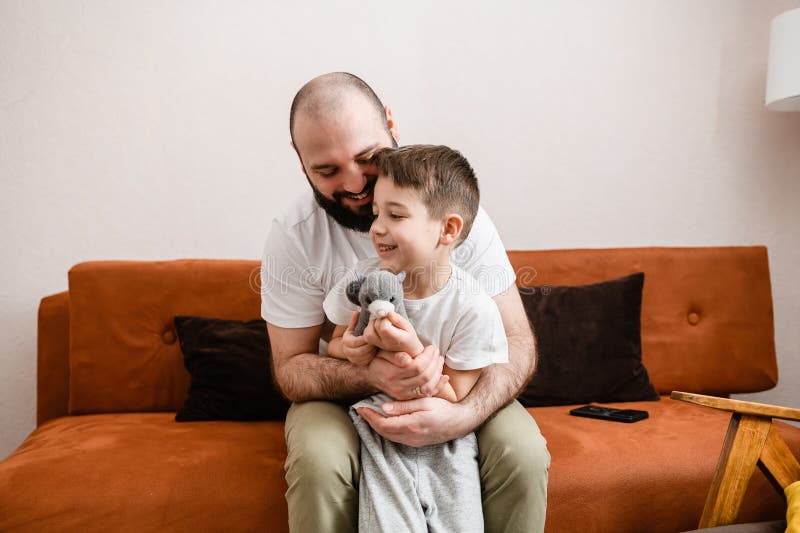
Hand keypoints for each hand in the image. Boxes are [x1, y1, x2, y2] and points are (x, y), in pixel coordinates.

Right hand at [341, 311, 376, 365]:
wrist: (349, 347)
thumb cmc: (354, 335)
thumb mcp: (353, 327)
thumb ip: (355, 320)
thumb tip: (356, 312)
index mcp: (346, 341)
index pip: (356, 342)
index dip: (366, 339)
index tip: (373, 335)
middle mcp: (347, 351)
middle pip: (361, 351)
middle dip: (370, 346)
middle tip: (378, 341)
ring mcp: (352, 359)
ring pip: (364, 357)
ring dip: (372, 352)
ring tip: (377, 345)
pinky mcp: (358, 363)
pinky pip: (366, 362)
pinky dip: (372, 357)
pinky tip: (375, 351)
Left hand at [357, 396, 473, 446]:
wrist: (459, 423)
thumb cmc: (443, 409)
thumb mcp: (424, 402)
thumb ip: (404, 406)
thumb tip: (384, 408)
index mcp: (411, 425)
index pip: (383, 424)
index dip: (369, 417)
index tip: (360, 408)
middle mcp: (410, 437)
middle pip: (382, 432)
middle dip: (369, 421)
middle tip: (361, 410)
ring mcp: (413, 442)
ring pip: (388, 436)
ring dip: (377, 426)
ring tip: (369, 415)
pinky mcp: (415, 443)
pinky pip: (396, 438)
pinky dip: (386, 430)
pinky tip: (384, 421)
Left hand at [363, 311, 423, 355]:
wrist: (408, 351)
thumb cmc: (409, 337)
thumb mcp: (408, 326)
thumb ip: (398, 319)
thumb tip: (388, 312)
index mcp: (395, 340)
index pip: (383, 328)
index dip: (385, 319)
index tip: (391, 317)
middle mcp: (385, 344)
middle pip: (374, 329)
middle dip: (378, 320)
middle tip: (386, 319)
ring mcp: (378, 345)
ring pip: (368, 333)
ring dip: (372, 324)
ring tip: (381, 323)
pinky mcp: (374, 345)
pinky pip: (366, 336)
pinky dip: (370, 329)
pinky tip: (378, 327)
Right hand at [367, 344, 447, 399]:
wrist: (371, 376)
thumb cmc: (379, 360)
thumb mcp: (383, 354)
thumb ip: (395, 355)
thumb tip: (408, 358)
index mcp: (392, 374)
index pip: (417, 367)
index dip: (428, 356)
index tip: (431, 347)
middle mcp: (398, 387)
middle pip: (424, 376)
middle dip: (434, 362)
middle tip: (437, 352)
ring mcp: (404, 394)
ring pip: (428, 386)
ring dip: (438, 372)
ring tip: (440, 360)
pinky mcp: (408, 398)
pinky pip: (427, 394)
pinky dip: (438, 386)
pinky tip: (444, 377)